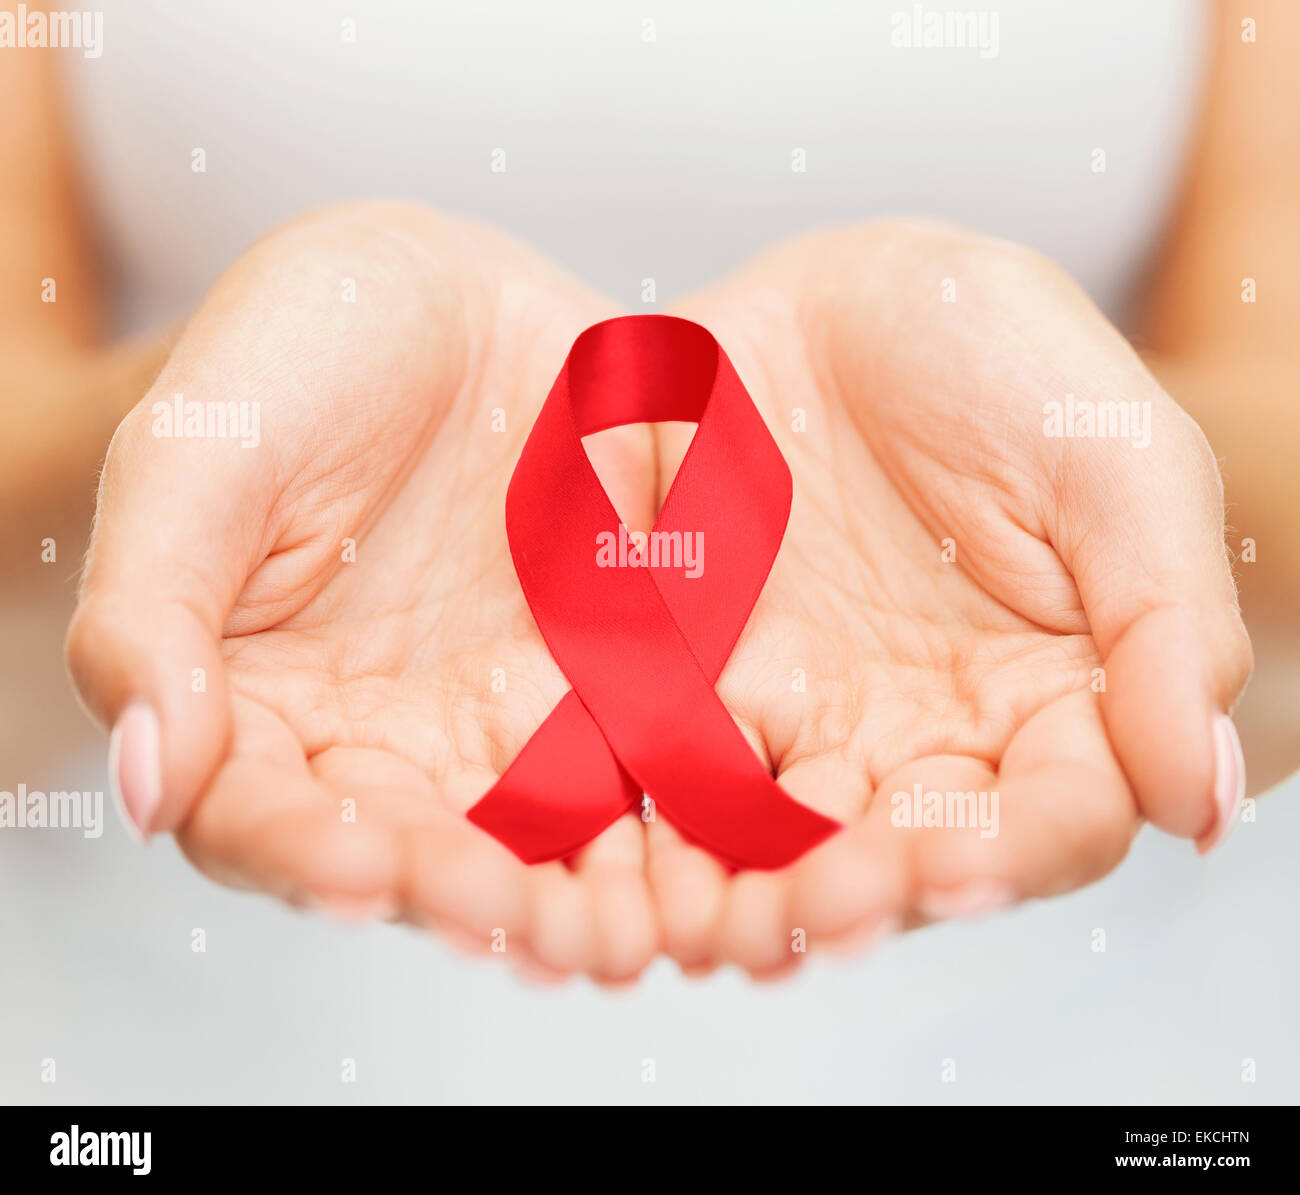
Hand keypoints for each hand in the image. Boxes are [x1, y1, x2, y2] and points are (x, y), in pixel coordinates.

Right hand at [66, 203, 663, 982]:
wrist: (447, 297)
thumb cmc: (298, 356)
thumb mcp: (204, 450)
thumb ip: (153, 609)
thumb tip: (146, 781)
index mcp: (258, 706)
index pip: (260, 816)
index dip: (301, 852)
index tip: (358, 869)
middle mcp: (386, 740)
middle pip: (415, 854)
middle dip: (462, 893)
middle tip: (509, 915)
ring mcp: (507, 720)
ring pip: (540, 838)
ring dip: (580, 892)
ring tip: (621, 925)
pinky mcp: (613, 686)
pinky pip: (647, 766)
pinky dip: (677, 815)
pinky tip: (711, 848)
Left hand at [649, 221, 1251, 976]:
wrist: (828, 298)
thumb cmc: (992, 354)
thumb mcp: (1112, 457)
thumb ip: (1168, 621)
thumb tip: (1201, 801)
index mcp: (1054, 695)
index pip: (1058, 816)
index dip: (1018, 853)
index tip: (963, 868)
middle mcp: (930, 734)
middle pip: (908, 856)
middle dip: (868, 893)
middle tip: (825, 909)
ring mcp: (808, 718)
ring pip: (787, 842)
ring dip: (756, 892)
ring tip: (725, 918)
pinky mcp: (697, 688)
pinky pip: (676, 775)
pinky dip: (658, 829)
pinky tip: (640, 863)